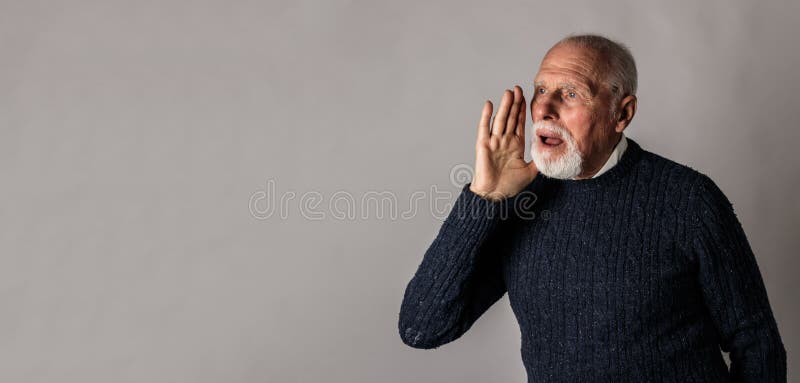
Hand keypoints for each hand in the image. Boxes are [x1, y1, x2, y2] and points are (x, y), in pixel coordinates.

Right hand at [469, 85, 538, 200]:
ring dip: (504, 106)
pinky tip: (489, 105)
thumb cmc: (509, 186)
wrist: (494, 196)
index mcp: (515, 145)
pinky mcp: (483, 145)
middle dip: (515, 103)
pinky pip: (484, 128)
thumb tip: (551, 154)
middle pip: (510, 118)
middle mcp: (504, 141)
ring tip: (509, 92)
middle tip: (518, 88)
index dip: (522, 110)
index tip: (525, 97)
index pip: (519, 123)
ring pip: (500, 120)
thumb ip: (539, 161)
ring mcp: (494, 142)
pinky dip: (486, 116)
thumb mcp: (530, 172)